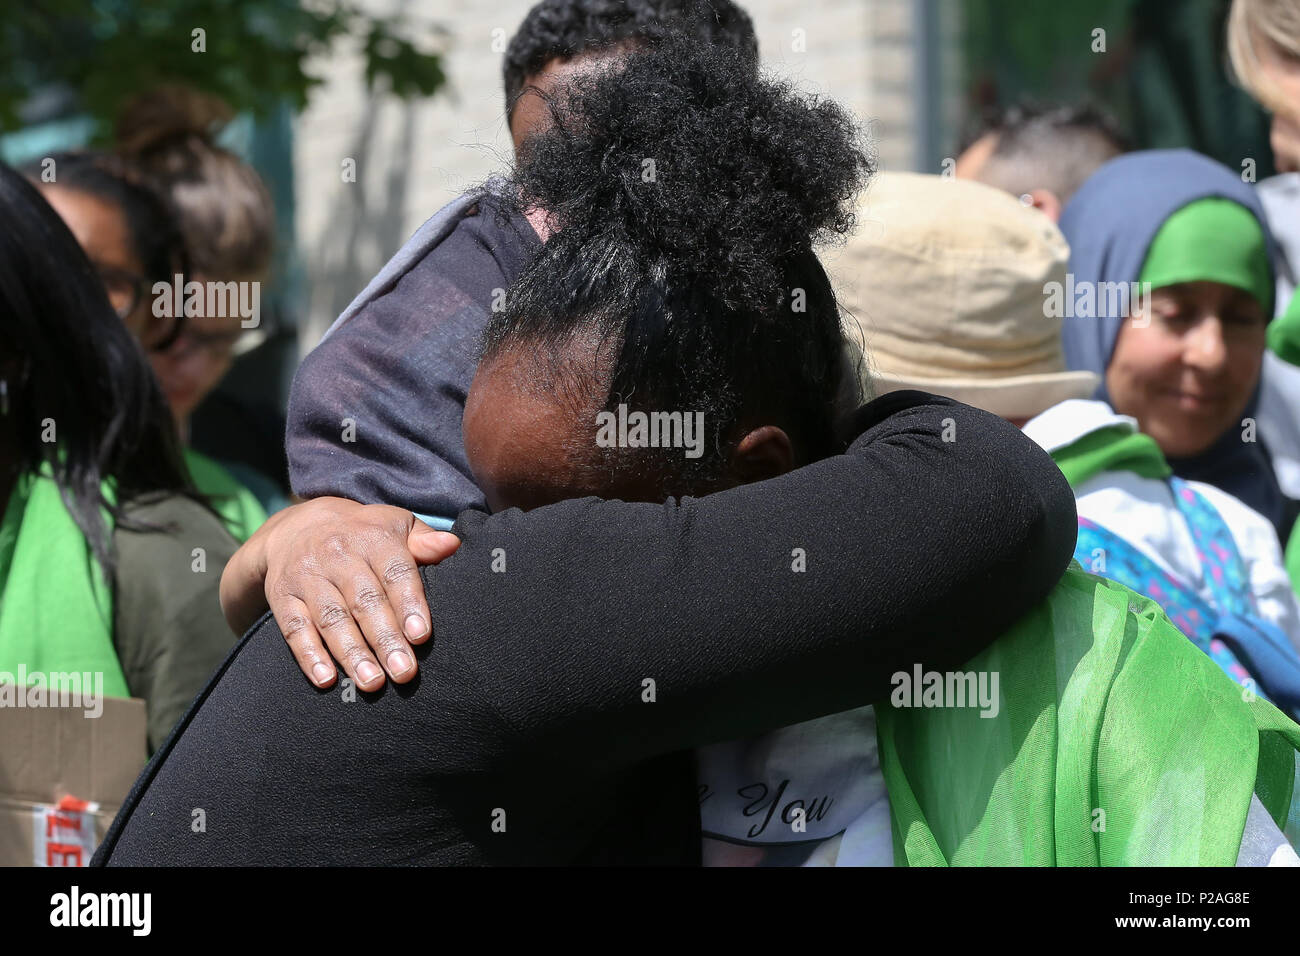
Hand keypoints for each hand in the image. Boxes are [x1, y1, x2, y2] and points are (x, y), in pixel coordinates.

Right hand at [219, 497, 460, 689]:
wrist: (297, 525)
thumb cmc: (362, 533)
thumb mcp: (395, 525)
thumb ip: (424, 541)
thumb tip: (452, 546)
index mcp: (373, 537)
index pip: (395, 572)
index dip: (408, 603)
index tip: (421, 635)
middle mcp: (338, 555)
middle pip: (364, 601)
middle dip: (385, 639)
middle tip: (404, 672)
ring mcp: (307, 576)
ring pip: (331, 618)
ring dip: (352, 653)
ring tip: (372, 682)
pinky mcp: (283, 597)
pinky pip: (294, 628)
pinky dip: (309, 655)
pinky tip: (326, 679)